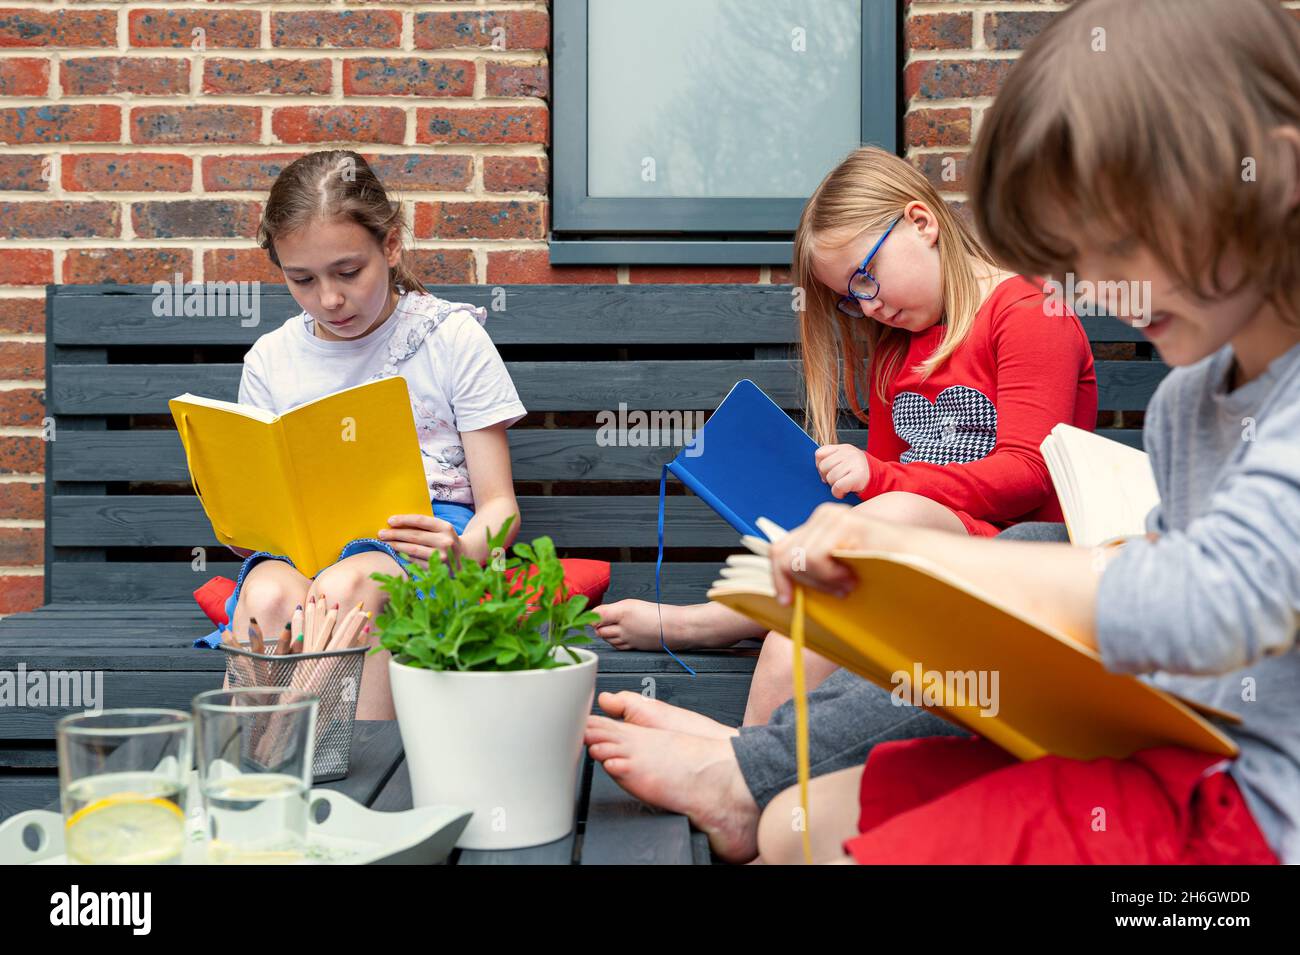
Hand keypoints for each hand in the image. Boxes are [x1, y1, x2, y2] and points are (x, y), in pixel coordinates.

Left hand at [377, 513, 461, 567]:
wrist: (464, 558)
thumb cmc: (446, 540)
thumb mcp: (441, 529)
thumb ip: (425, 525)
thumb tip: (397, 523)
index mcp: (445, 527)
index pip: (421, 521)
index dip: (404, 520)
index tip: (390, 521)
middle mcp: (445, 541)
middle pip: (414, 535)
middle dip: (395, 534)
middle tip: (381, 533)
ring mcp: (441, 556)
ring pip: (413, 549)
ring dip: (396, 546)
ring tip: (385, 543)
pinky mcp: (436, 569)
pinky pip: (415, 561)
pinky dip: (403, 557)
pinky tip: (395, 553)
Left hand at [594, 599, 688, 650]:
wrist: (676, 628)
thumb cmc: (657, 614)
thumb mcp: (630, 605)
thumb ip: (609, 611)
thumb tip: (591, 615)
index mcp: (622, 613)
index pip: (596, 617)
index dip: (591, 615)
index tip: (589, 614)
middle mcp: (623, 629)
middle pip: (600, 630)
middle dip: (597, 626)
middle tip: (599, 619)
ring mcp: (629, 640)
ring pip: (608, 639)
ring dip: (605, 633)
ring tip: (608, 626)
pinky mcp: (634, 647)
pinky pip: (618, 646)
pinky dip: (614, 641)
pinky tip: (617, 636)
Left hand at [769, 503, 899, 604]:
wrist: (917, 558)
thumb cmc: (882, 569)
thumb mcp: (839, 571)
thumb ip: (815, 571)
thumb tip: (784, 588)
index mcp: (818, 527)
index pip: (779, 548)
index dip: (778, 577)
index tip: (787, 602)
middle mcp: (822, 517)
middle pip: (782, 554)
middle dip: (801, 582)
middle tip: (833, 593)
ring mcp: (832, 516)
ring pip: (798, 559)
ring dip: (822, 582)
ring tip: (848, 585)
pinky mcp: (844, 522)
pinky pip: (815, 557)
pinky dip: (830, 575)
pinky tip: (851, 577)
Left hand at [814, 444, 870, 498]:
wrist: (879, 479)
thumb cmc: (858, 472)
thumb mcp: (845, 460)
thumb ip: (832, 460)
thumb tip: (820, 473)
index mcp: (844, 448)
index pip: (820, 453)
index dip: (819, 465)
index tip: (827, 472)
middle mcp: (849, 453)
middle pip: (823, 466)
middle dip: (827, 476)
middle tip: (837, 480)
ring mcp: (854, 463)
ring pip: (830, 477)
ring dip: (834, 485)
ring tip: (843, 484)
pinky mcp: (858, 476)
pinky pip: (838, 486)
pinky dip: (838, 493)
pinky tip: (844, 491)